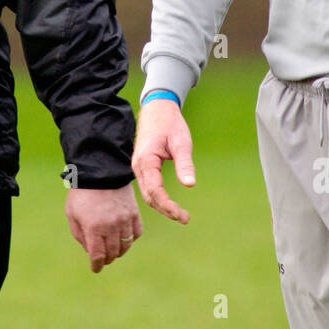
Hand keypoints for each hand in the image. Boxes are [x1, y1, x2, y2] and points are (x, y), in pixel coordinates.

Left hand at [65, 184, 142, 272]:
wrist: (100, 171)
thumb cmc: (82, 193)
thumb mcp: (72, 214)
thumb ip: (79, 235)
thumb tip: (90, 251)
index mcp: (94, 228)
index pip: (98, 256)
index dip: (96, 265)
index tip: (95, 268)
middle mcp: (111, 226)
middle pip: (112, 253)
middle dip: (106, 259)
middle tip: (102, 258)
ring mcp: (125, 219)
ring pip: (125, 246)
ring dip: (118, 251)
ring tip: (112, 249)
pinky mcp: (134, 213)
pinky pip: (136, 233)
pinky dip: (130, 239)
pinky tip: (123, 237)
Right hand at [131, 99, 195, 223]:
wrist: (157, 109)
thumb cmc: (170, 124)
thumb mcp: (182, 142)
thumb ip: (185, 164)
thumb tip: (190, 185)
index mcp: (146, 160)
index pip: (155, 191)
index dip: (168, 206)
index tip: (182, 215)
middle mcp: (139, 166)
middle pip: (149, 197)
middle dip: (166, 210)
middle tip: (185, 218)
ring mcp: (139, 167)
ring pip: (147, 194)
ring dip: (162, 206)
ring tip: (180, 214)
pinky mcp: (143, 167)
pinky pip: (148, 188)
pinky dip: (158, 199)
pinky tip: (170, 203)